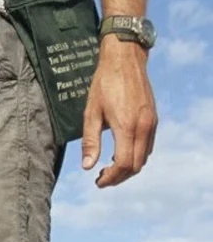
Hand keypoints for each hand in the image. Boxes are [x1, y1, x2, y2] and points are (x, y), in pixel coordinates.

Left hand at [82, 38, 158, 187]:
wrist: (125, 59)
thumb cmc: (104, 84)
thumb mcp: (91, 113)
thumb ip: (90, 142)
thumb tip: (87, 167)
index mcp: (126, 126)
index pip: (123, 164)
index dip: (110, 178)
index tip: (97, 182)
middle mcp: (143, 126)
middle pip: (136, 165)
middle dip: (119, 177)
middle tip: (101, 178)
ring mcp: (151, 122)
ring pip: (144, 158)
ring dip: (128, 168)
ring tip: (108, 168)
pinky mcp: (154, 118)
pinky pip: (147, 146)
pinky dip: (135, 156)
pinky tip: (120, 154)